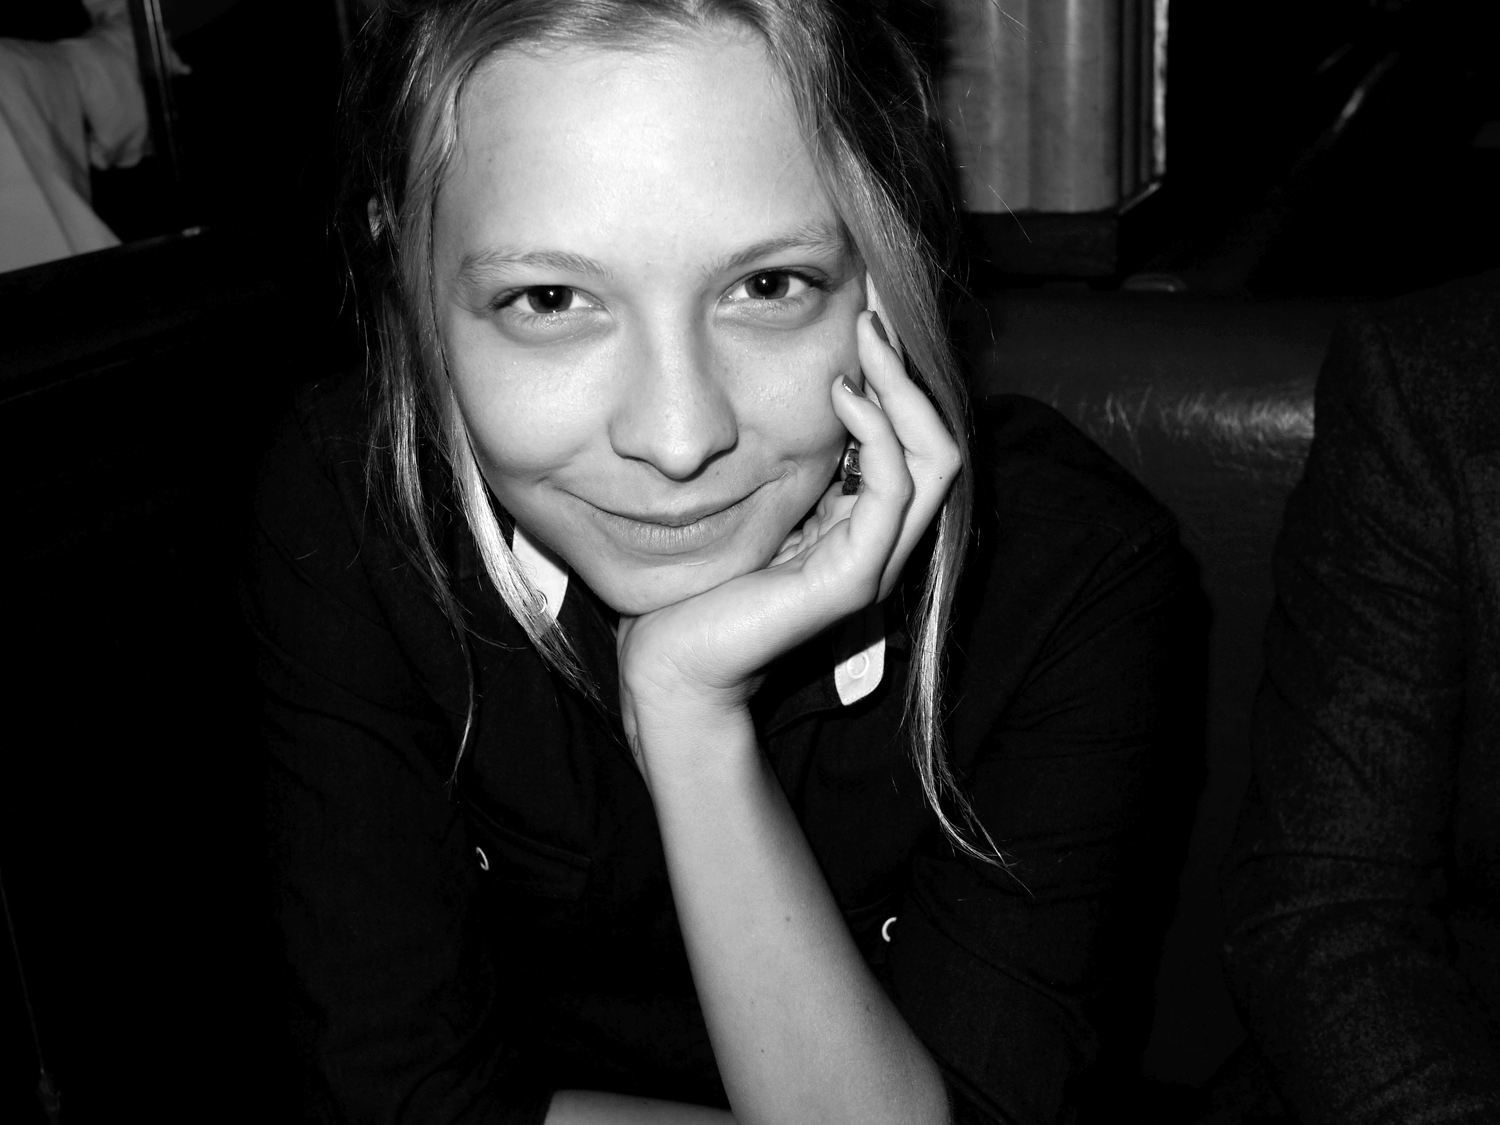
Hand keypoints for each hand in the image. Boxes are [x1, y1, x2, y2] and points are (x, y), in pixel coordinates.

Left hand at [616, 296, 961, 757]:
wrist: (674, 658)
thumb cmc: (702, 581)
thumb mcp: (756, 500)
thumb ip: (791, 461)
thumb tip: (804, 384)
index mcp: (862, 526)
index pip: (916, 443)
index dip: (900, 380)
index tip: (867, 321)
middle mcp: (882, 544)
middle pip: (939, 444)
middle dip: (911, 374)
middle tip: (873, 318)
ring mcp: (874, 564)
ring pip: (933, 460)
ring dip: (902, 390)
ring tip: (865, 341)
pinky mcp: (852, 580)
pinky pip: (892, 492)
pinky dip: (877, 434)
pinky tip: (842, 395)